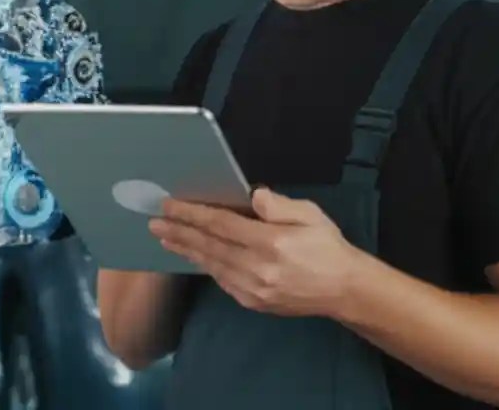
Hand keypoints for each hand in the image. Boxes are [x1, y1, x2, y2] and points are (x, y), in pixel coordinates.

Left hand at [148, 187, 361, 318]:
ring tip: (166, 239)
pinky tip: (194, 256)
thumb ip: (278, 205)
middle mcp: (257, 268)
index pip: (221, 224)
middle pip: (209, 246)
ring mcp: (253, 289)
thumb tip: (252, 195)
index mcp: (270, 242)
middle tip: (154, 223)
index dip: (192, 214)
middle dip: (179, 233)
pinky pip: (222, 281)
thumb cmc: (326, 246)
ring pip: (211, 265)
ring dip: (186, 250)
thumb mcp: (310, 214)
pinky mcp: (253, 302)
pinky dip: (206, 267)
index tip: (170, 205)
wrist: (343, 290)